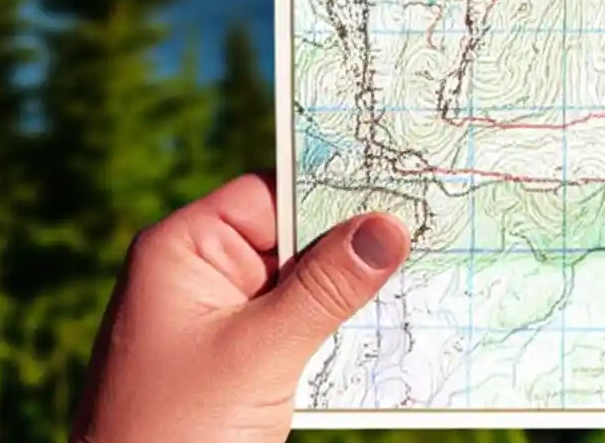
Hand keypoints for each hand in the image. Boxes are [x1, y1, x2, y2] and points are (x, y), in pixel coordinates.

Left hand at [70, 173, 410, 441]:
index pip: (270, 195)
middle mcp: (201, 277)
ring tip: (424, 277)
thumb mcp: (259, 354)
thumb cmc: (175, 432)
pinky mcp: (242, 362)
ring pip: (306, 287)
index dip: (331, 191)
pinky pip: (302, 328)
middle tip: (429, 232)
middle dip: (354, 246)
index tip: (399, 185)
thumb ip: (326, 288)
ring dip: (352, 293)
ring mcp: (222, 322)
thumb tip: (388, 228)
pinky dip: (340, 330)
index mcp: (183, 251)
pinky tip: (390, 326)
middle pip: (294, 239)